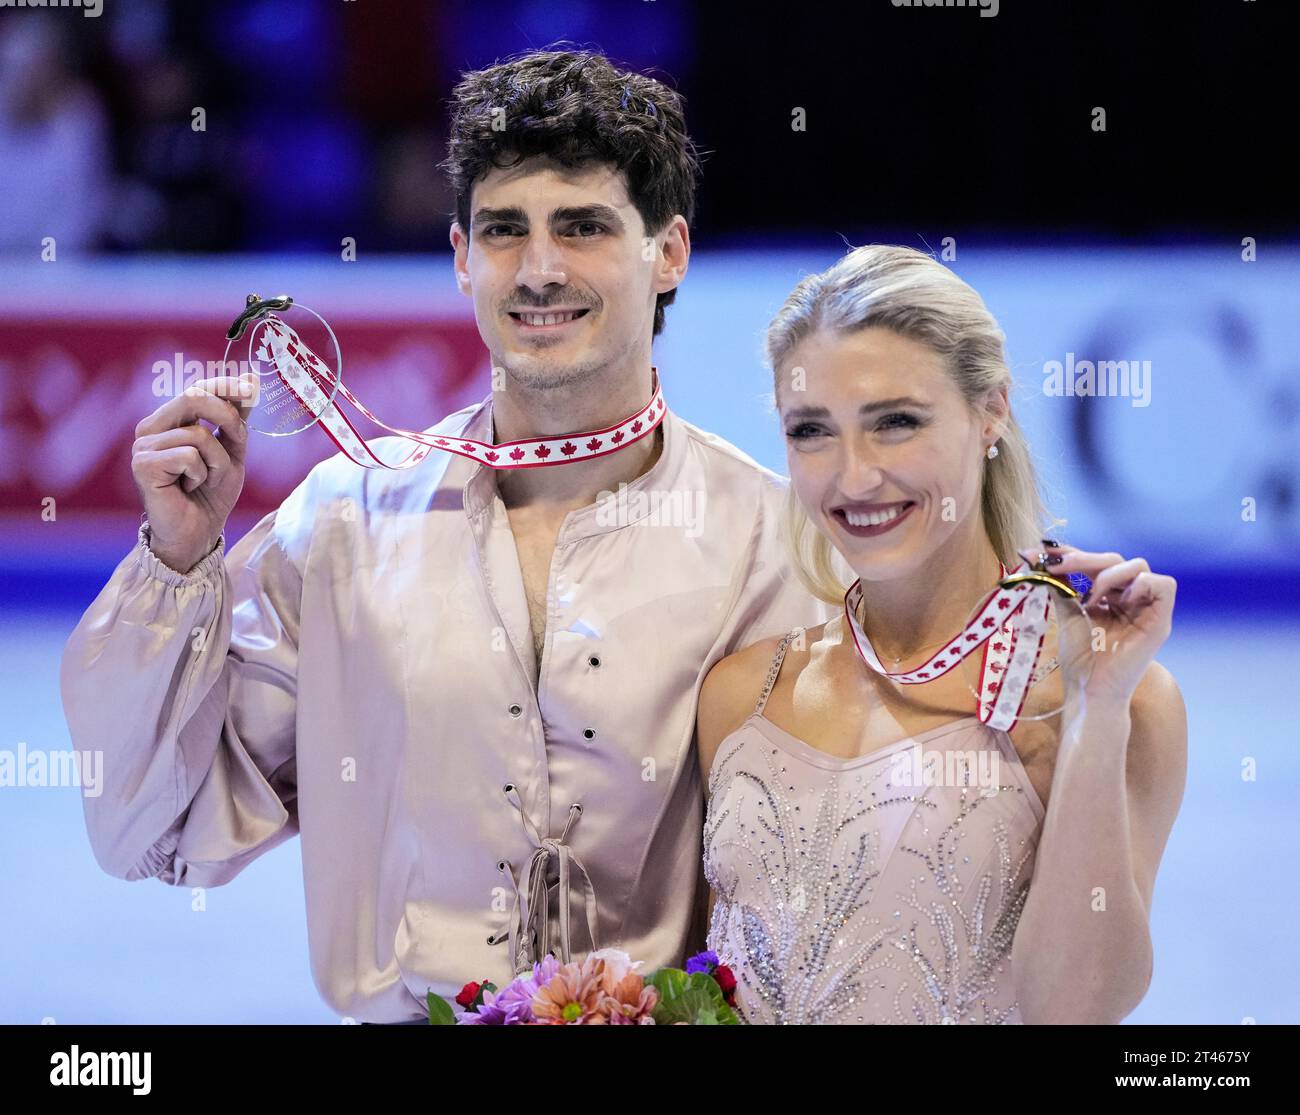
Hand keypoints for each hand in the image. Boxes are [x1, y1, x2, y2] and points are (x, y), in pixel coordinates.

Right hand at [131, 374, 255, 572]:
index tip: (250, 388)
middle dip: (227, 417)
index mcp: (169, 421)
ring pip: (199, 435)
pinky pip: (188, 456)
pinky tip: (189, 489)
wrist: (198, 533)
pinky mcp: (142, 464)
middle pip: (194, 397)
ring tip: (205, 480)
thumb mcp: (232, 450)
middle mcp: (151, 428)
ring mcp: (143, 446)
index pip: (197, 388)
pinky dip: (200, 475)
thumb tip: (251, 377)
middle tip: (238, 440)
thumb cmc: (211, 493)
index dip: (225, 385)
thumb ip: (237, 417)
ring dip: (217, 462)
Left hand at [1020, 543, 1176, 705]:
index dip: (1073, 552)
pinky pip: (1164, 585)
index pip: (1097, 563)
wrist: (1089, 688)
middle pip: (1116, 559)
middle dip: (1084, 559)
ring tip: (1091, 597)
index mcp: (1111, 597)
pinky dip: (1140, 584)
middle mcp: (1131, 599)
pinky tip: (1117, 600)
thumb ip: (1058, 583)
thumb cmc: (1080, 657)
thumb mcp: (1066, 612)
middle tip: (1057, 566)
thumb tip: (1033, 554)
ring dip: (1109, 573)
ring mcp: (1147, 609)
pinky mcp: (1161, 620)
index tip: (1043, 551)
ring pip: (1139, 566)